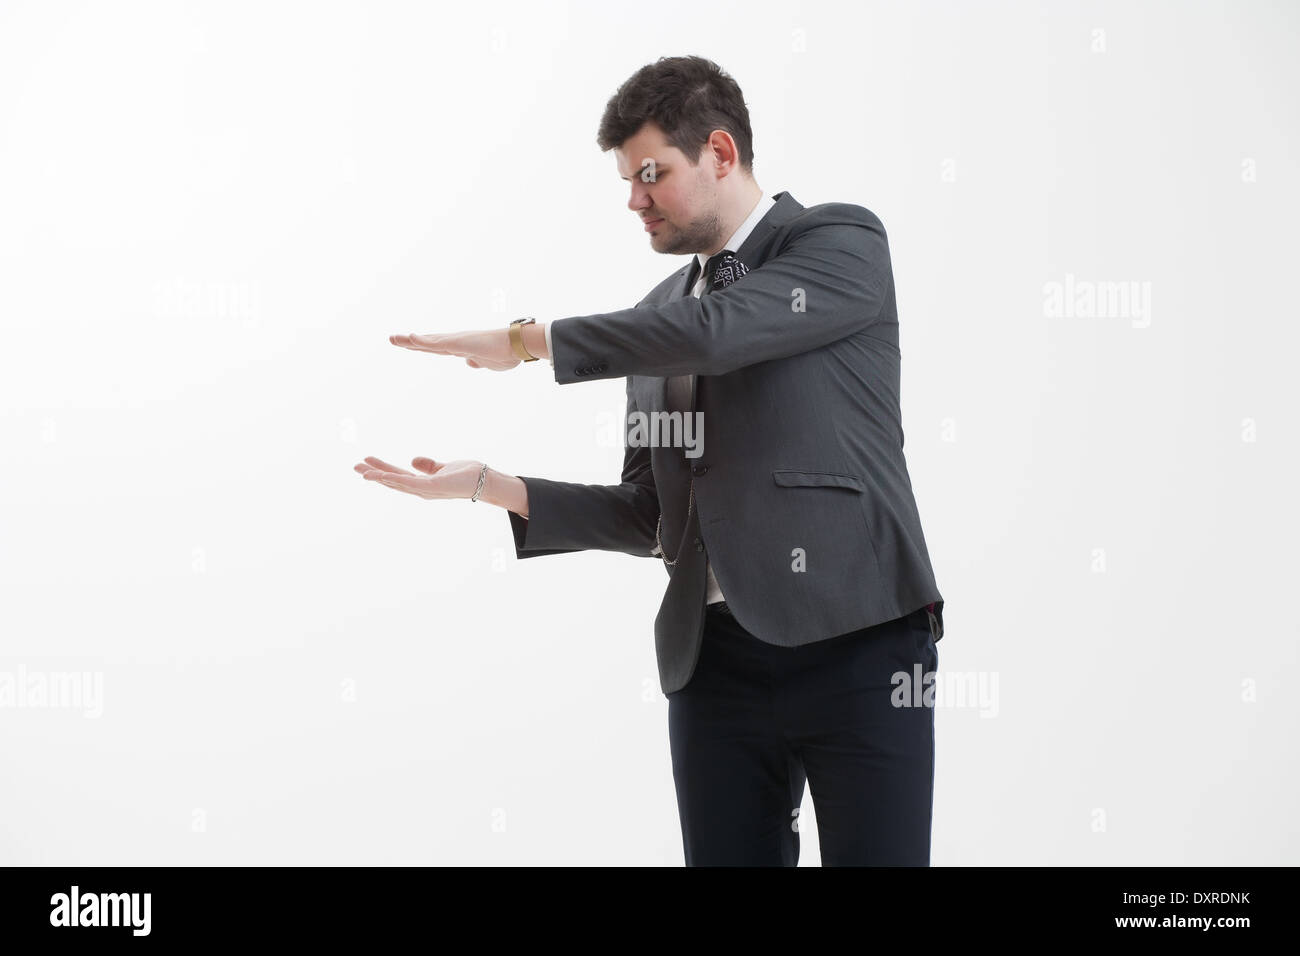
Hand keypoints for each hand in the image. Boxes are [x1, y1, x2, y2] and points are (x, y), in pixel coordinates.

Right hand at [354, 456, 484, 499]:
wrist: (485, 481)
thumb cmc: (468, 476)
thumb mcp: (442, 468)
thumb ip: (428, 466)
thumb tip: (412, 460)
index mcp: (423, 484)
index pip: (398, 476)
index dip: (382, 469)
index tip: (367, 461)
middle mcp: (422, 490)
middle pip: (393, 481)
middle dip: (374, 474)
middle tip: (355, 466)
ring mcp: (427, 490)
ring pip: (398, 483)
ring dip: (380, 477)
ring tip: (362, 471)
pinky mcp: (434, 487)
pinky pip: (411, 483)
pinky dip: (397, 480)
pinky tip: (384, 475)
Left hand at [389, 330, 519, 369]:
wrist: (514, 347)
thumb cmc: (505, 354)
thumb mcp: (487, 363)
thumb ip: (477, 362)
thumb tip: (469, 362)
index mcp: (461, 348)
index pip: (436, 348)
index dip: (421, 346)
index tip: (408, 344)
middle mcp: (455, 343)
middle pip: (427, 342)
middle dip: (409, 342)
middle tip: (392, 338)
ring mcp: (455, 342)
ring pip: (427, 341)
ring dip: (409, 340)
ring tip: (393, 338)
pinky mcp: (457, 343)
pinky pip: (436, 343)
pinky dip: (422, 341)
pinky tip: (410, 337)